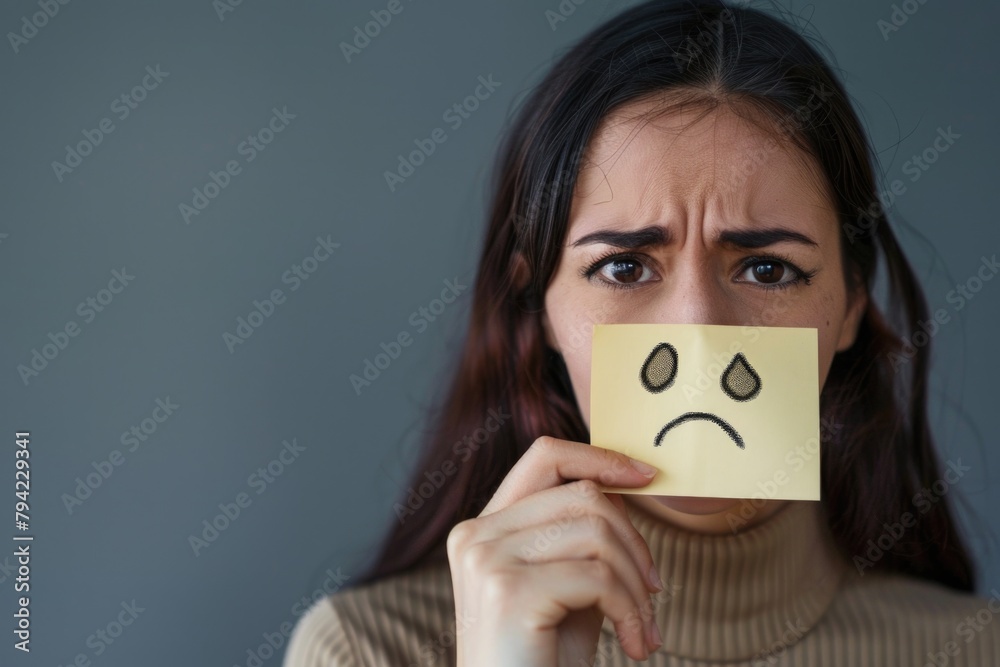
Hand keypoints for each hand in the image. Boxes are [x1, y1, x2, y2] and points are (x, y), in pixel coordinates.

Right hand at [446, 436, 663, 665]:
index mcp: (484, 527)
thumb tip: (624, 483)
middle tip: (655, 593)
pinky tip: (634, 646)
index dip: (601, 456)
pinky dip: (632, 613)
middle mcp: (476, 535)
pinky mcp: (508, 592)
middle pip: (583, 494)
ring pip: (598, 533)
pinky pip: (599, 578)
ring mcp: (486, 560)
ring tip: (644, 629)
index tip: (648, 475)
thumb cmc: (543, 661)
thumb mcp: (566, 586)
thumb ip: (580, 534)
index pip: (545, 456)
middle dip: (636, 541)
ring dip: (638, 585)